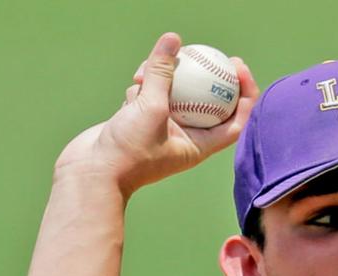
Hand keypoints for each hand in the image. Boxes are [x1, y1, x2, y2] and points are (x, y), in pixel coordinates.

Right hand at [55, 32, 259, 196]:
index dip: (244, 95)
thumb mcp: (151, 108)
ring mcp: (161, 128)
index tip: (239, 69)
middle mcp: (184, 137)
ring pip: (173, 93)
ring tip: (146, 72)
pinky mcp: (140, 120)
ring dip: (162, 77)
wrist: (92, 172)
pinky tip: (132, 87)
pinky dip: (141, 87)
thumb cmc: (129, 151)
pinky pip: (149, 94)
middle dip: (209, 77)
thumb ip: (163, 74)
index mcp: (199, 146)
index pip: (234, 121)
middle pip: (206, 102)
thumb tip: (173, 41)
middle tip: (215, 53)